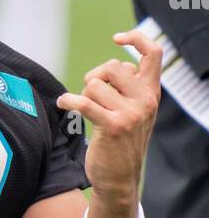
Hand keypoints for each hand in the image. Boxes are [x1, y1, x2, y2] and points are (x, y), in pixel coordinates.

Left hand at [56, 29, 161, 217]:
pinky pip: (84, 102)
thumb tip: (110, 67)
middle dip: (95, 76)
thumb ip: (129, 88)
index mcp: (151, 93)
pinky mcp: (113, 126)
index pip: (154, 53)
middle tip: (91, 94)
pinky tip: (64, 104)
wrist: (120, 179)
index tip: (117, 39)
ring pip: (95, 84)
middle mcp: (145, 101)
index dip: (136, 38)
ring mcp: (131, 114)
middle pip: (112, 66)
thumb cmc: (121, 142)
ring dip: (83, 94)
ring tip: (86, 109)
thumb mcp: (135, 112)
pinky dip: (69, 101)